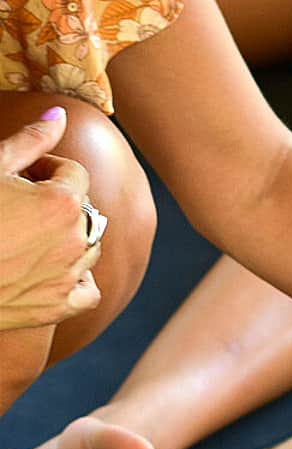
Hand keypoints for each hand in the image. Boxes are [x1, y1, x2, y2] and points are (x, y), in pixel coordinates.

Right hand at [0, 107, 101, 331]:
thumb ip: (30, 141)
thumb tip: (59, 114)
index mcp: (62, 202)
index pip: (74, 173)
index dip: (46, 170)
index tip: (21, 177)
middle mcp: (76, 239)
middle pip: (83, 210)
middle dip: (57, 204)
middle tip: (17, 207)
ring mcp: (70, 276)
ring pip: (89, 248)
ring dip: (67, 239)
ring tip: (27, 236)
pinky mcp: (60, 307)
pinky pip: (89, 291)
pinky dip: (76, 281)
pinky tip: (48, 271)